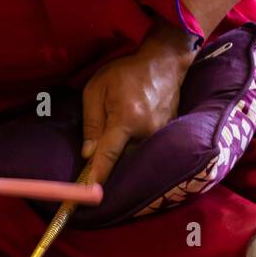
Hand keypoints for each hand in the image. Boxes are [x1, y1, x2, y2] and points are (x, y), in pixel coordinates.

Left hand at [81, 25, 199, 187]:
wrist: (163, 62)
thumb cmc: (125, 72)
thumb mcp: (96, 89)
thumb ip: (91, 122)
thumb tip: (88, 154)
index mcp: (126, 119)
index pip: (108, 155)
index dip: (97, 175)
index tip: (88, 193)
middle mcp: (146, 131)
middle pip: (122, 159)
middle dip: (109, 160)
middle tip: (96, 154)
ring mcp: (160, 134)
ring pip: (134, 156)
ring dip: (122, 152)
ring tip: (118, 134)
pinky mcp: (167, 134)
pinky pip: (146, 148)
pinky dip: (135, 146)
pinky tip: (131, 133)